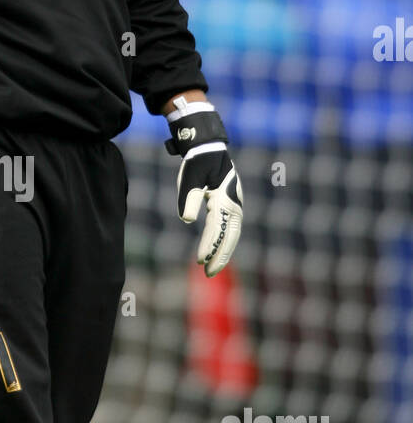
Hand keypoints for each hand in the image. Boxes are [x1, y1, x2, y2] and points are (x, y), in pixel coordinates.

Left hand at [164, 99, 242, 276]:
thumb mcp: (190, 178)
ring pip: (232, 235)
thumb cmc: (197, 162)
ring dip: (223, 252)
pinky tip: (215, 253)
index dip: (209, 245)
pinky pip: (229, 229)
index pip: (218, 228)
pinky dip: (223, 242)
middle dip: (220, 256)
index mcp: (225, 198)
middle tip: (208, 274)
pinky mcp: (231, 206)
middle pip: (230, 236)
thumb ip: (189, 198)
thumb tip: (188, 219)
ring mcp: (235, 206)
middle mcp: (234, 204)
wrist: (209, 148)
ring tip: (211, 269)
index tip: (200, 260)